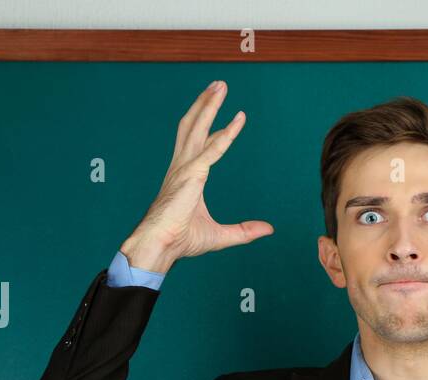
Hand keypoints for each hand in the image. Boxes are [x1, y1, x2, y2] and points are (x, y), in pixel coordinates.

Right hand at [120, 80, 273, 270]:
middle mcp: (182, 166)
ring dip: (209, 106)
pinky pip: (212, 151)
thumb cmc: (180, 240)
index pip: (202, 145)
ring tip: (220, 87)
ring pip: (198, 128)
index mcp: (187, 177)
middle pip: (194, 126)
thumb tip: (268, 229)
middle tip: (219, 85)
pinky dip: (226, 135)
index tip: (231, 116)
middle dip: (206, 104)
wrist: (160, 246)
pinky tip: (238, 120)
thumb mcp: (221, 235)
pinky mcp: (191, 175)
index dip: (216, 129)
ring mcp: (184, 168)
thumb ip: (245, 231)